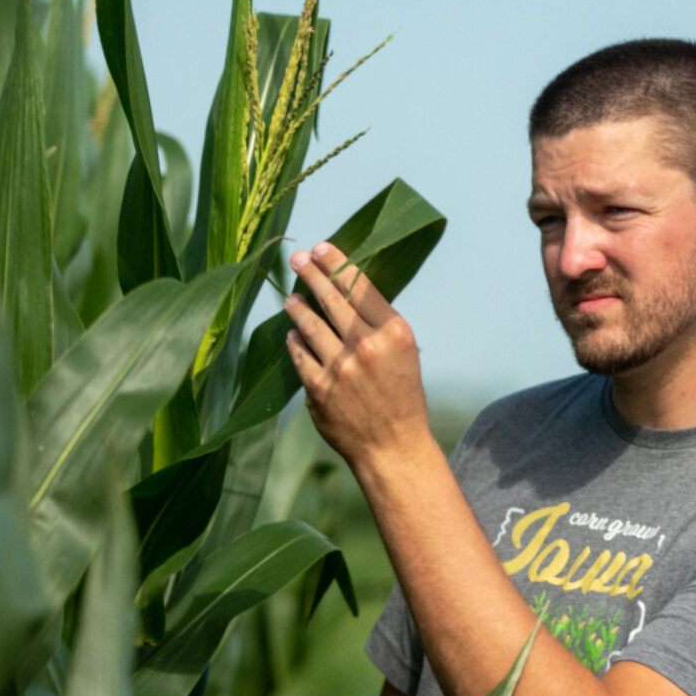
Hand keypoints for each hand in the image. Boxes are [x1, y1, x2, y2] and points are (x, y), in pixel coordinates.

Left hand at [283, 242, 430, 467]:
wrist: (393, 447)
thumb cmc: (402, 397)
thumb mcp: (404, 353)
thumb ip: (378, 323)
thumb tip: (346, 289)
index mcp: (394, 333)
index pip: (360, 286)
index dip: (337, 263)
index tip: (322, 248)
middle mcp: (366, 346)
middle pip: (332, 299)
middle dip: (312, 273)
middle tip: (298, 258)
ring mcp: (340, 368)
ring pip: (310, 325)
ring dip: (298, 307)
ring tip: (291, 297)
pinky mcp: (319, 389)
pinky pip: (300, 356)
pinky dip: (295, 342)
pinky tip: (292, 334)